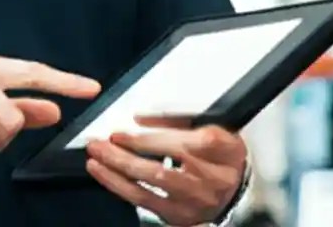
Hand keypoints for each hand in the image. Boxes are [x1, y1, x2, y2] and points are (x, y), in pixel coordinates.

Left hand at [85, 115, 246, 226]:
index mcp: (224, 149)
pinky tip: (103, 172)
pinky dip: (118, 185)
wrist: (235, 190)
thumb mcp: (209, 127)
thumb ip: (177, 118)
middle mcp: (212, 179)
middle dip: (129, 153)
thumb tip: (140, 117)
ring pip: (151, 185)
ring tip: (97, 155)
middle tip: (104, 141)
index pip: (189, 140)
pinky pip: (143, 201)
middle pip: (165, 167)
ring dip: (118, 169)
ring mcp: (195, 200)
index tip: (129, 123)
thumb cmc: (218, 154)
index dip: (155, 133)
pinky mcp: (180, 215)